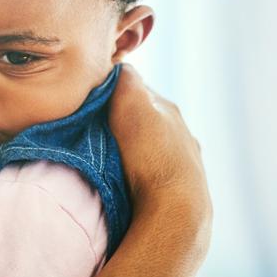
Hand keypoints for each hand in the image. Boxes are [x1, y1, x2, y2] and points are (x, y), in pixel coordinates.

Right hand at [108, 65, 211, 252]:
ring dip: (135, 149)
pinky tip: (131, 180)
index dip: (113, 94)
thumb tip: (120, 67)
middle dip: (124, 123)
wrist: (175, 209)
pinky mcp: (182, 188)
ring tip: (112, 159)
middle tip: (97, 133)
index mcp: (169, 110)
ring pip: (152, 146)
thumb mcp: (132, 105)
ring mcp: (185, 161)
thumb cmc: (151, 155)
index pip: (137, 91)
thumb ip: (126, 81)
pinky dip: (144, 170)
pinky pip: (157, 170)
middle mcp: (181, 132)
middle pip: (145, 119)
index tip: (92, 104)